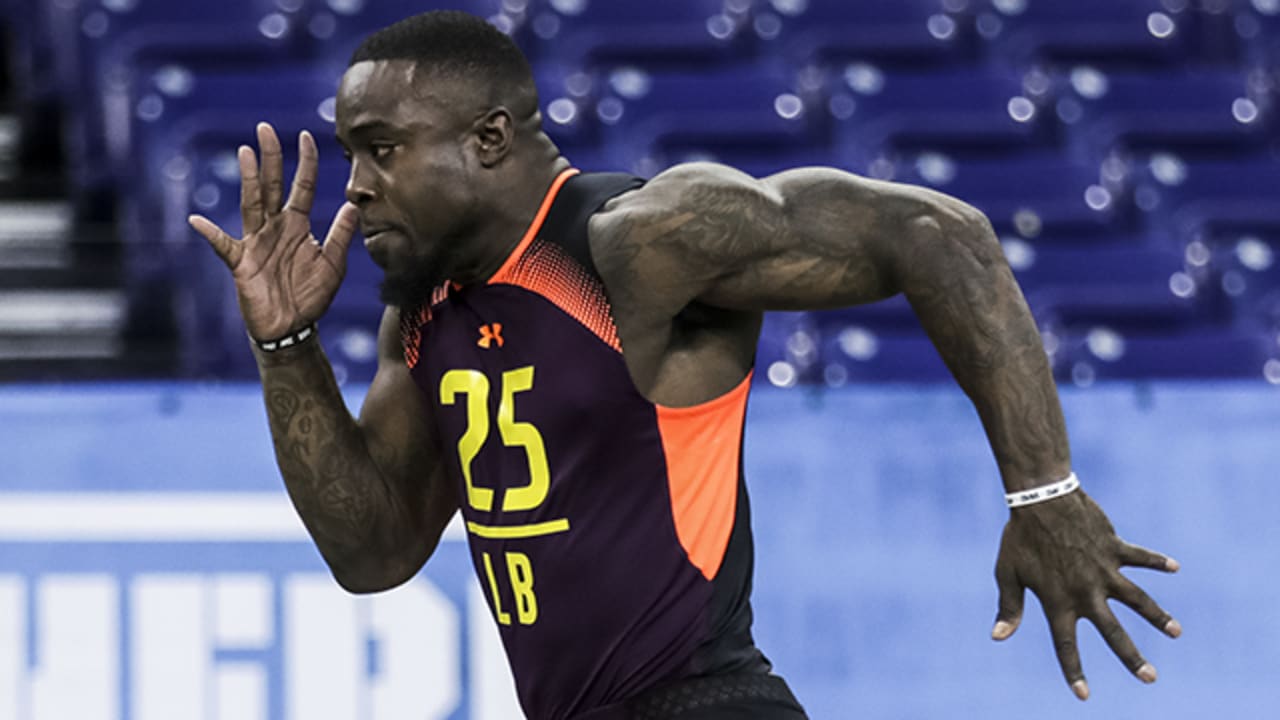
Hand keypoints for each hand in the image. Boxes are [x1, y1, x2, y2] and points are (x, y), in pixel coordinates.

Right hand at [188, 122, 358, 340]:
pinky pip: (223, 246)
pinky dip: (209, 234)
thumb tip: (352, 204)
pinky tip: (198, 221)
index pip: (302, 187)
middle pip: (271, 186)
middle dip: (270, 158)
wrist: (292, 328)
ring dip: (249, 179)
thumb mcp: (333, 265)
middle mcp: (275, 227)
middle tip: (266, 128)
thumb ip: (341, 236)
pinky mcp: (241, 263)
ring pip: (251, 204)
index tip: (307, 135)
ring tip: (246, 153)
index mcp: (298, 225)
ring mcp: (256, 242)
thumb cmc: (311, 296)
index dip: (305, 162)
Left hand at [991, 490, 1180, 699]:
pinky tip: (1174, 567)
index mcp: (1057, 601)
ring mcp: (1103, 570)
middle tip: (1151, 678)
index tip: (1084, 695)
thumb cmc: (1019, 538)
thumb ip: (1009, 607)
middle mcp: (1085, 591)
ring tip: (1176, 632)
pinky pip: (1140, 557)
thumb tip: (998, 637)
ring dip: (1157, 615)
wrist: (1040, 498)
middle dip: (1132, 657)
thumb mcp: (1007, 573)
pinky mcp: (1114, 548)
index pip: (1065, 645)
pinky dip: (1156, 561)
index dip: (1073, 671)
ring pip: (1137, 599)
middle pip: (1113, 632)